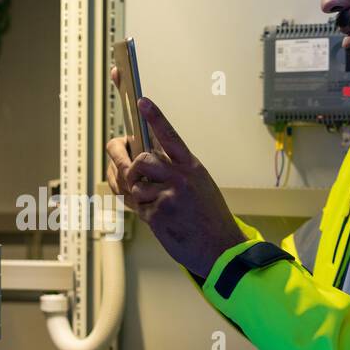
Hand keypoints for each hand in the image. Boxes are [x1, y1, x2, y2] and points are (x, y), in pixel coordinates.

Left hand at [105, 70, 245, 278]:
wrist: (221, 248)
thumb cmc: (209, 217)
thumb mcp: (199, 185)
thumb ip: (174, 171)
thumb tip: (145, 161)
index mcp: (191, 167)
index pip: (171, 136)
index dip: (155, 117)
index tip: (141, 100)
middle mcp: (180, 178)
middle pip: (141, 160)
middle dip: (131, 168)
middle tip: (128, 174)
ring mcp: (169, 196)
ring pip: (136, 186)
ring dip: (139, 196)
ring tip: (157, 206)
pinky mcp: (159, 215)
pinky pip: (138, 208)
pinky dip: (145, 214)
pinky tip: (162, 221)